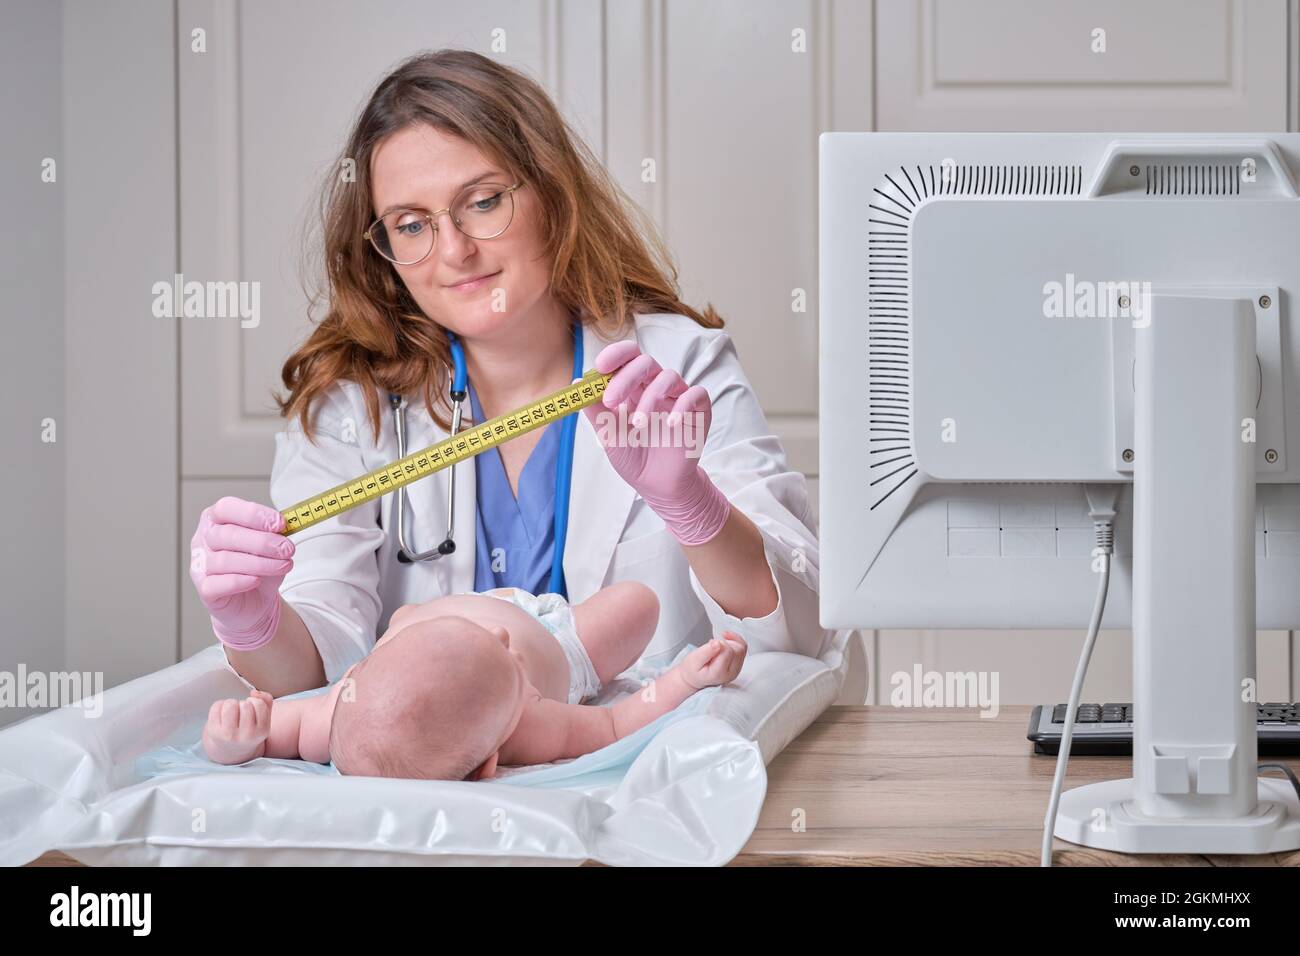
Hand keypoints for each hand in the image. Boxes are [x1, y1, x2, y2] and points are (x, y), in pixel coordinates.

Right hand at [190, 496, 293, 650]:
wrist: (255, 600)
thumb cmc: (259, 565)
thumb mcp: (270, 545)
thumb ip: (273, 533)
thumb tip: (283, 527)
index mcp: (216, 519)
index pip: (226, 508)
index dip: (253, 514)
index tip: (281, 524)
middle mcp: (203, 539)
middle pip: (227, 534)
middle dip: (262, 542)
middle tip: (287, 549)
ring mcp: (200, 564)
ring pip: (225, 560)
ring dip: (260, 563)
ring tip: (284, 565)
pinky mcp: (204, 589)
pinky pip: (218, 584)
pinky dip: (240, 581)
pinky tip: (257, 580)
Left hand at [202, 690, 273, 763]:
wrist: (231, 750)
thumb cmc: (248, 731)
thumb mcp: (263, 719)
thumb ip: (266, 701)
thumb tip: (254, 692)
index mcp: (261, 732)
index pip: (259, 704)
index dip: (255, 701)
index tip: (252, 708)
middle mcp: (245, 736)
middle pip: (245, 704)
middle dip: (243, 703)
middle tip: (241, 712)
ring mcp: (228, 735)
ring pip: (230, 704)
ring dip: (231, 703)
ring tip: (232, 712)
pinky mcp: (214, 731)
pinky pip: (217, 706)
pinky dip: (219, 706)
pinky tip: (222, 715)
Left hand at [583, 341, 730, 543]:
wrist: (657, 486)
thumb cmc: (634, 459)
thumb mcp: (609, 435)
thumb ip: (595, 410)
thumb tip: (577, 382)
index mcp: (634, 388)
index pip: (628, 358)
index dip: (616, 355)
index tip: (600, 366)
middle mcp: (656, 388)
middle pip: (646, 363)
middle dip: (626, 377)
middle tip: (611, 401)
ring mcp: (678, 398)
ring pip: (669, 377)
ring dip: (650, 397)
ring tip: (638, 424)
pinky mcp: (698, 411)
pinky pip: (696, 395)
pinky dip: (683, 406)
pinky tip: (670, 424)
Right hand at [679, 632, 747, 689]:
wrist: (696, 678)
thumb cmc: (693, 670)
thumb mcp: (694, 660)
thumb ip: (706, 652)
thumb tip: (718, 643)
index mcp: (719, 673)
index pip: (727, 651)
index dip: (719, 643)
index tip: (709, 645)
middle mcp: (731, 673)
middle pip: (737, 649)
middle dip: (725, 642)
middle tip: (712, 645)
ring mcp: (736, 669)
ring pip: (742, 648)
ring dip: (730, 641)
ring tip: (717, 644)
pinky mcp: (738, 665)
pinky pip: (743, 647)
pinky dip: (736, 639)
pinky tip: (726, 637)